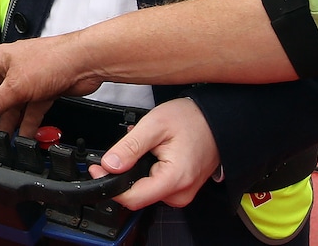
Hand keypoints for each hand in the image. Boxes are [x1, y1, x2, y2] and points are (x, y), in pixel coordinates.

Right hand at [0, 31, 104, 136]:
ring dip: (9, 122)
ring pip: (15, 105)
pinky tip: (25, 136)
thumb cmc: (53, 60)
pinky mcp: (46, 89)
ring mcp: (31, 79)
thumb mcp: (16, 86)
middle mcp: (15, 68)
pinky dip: (29, 122)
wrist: (86, 61)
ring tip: (2, 140)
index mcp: (2, 60)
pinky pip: (32, 109)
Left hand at [94, 98, 220, 209]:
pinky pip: (157, 186)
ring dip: (138, 171)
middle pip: (137, 195)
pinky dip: (150, 171)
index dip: (111, 185)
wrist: (218, 119)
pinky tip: (155, 154)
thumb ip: (130, 146)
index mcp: (175, 179)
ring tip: (146, 146)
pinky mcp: (182, 189)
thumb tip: (109, 165)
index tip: (99, 169)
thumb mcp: (155, 124)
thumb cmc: (193, 119)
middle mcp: (180, 193)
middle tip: (127, 146)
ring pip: (146, 191)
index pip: (132, 199)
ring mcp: (183, 193)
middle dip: (126, 173)